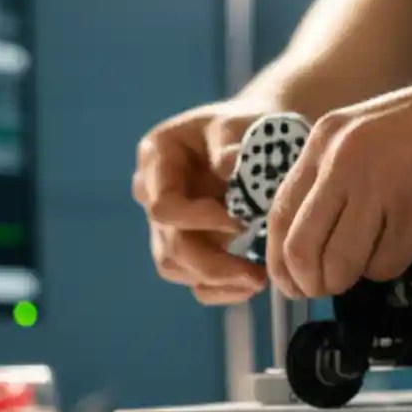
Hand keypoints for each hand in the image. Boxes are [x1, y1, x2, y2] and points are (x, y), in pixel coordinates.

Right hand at [132, 98, 278, 304]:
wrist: (257, 134)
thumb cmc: (248, 123)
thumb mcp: (242, 121)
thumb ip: (233, 139)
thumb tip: (227, 164)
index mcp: (158, 155)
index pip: (164, 204)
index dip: (198, 220)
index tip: (241, 222)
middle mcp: (153, 190)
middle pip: (168, 244)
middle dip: (211, 263)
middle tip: (255, 273)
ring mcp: (166, 221)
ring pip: (176, 266)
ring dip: (216, 280)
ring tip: (258, 279)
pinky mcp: (185, 243)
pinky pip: (192, 279)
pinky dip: (219, 290)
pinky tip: (248, 287)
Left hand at [264, 72, 411, 298]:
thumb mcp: (373, 130)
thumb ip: (340, 174)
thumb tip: (317, 232)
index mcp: (327, 139)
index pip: (279, 214)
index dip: (280, 259)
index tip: (292, 279)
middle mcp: (344, 161)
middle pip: (299, 250)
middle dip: (309, 283)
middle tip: (325, 289)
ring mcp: (378, 187)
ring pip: (337, 266)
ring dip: (353, 277)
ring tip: (378, 256)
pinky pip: (383, 266)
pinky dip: (394, 266)